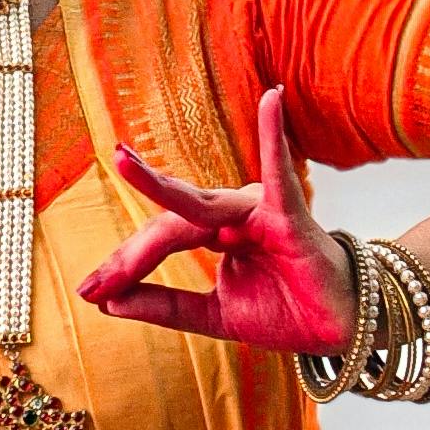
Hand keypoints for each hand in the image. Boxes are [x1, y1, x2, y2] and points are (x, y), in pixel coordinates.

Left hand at [75, 85, 355, 354]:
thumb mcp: (212, 316)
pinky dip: (275, 134)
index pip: (160, 238)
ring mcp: (259, 210)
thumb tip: (109, 303)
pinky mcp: (291, 215)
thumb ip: (165, 306)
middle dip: (132, 253)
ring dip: (158, 188)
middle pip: (170, 222)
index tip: (90, 293)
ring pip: (198, 206)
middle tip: (95, 282)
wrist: (339, 329)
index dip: (124, 265)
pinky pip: (280, 172)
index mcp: (214, 231)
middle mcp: (232, 213)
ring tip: (124, 161)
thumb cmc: (285, 310)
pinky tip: (272, 100)